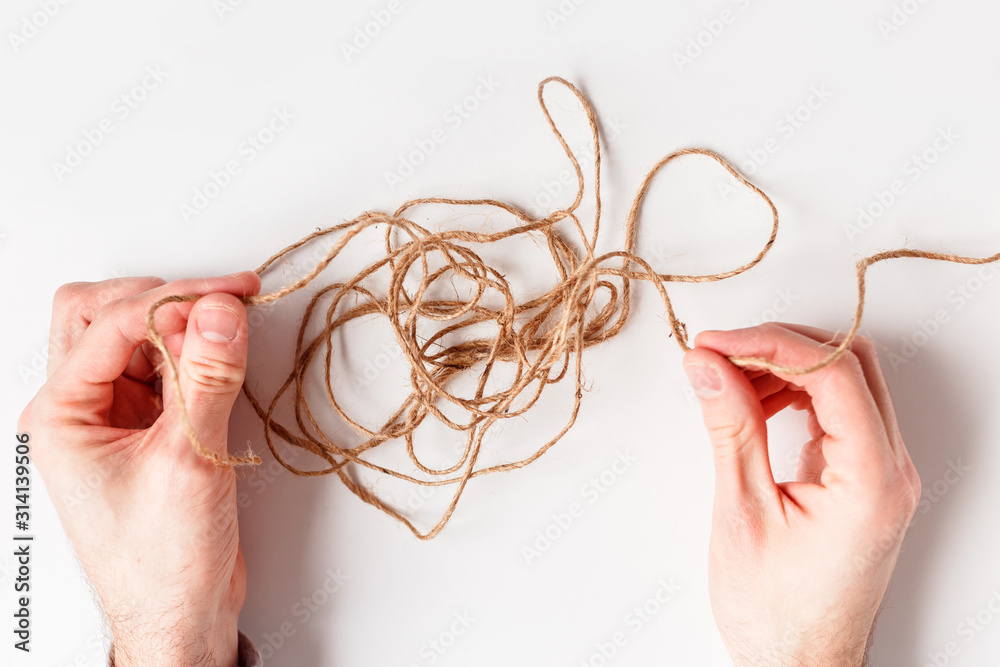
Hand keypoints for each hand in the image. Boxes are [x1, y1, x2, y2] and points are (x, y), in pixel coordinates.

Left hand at [18, 272, 260, 666]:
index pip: (111, 326)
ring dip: (182, 326)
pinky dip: (195, 356)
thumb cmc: (162, 561)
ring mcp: (113, 417)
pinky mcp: (147, 426)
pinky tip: (226, 361)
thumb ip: (206, 378)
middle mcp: (80, 409)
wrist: (181, 614)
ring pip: (135, 337)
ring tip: (232, 334)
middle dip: (164, 300)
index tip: (232, 295)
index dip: (174, 301)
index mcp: (61, 416)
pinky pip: (165, 368)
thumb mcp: (188, 462)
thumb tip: (221, 312)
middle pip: (103, 315)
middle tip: (225, 302)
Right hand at [683, 323, 920, 666]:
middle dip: (780, 346)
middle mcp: (892, 471)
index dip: (771, 344)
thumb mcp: (742, 514)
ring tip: (725, 377)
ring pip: (846, 382)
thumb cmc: (777, 612)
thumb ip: (730, 429)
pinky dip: (795, 394)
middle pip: (851, 364)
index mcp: (871, 482)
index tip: (716, 343)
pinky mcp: (865, 479)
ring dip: (785, 367)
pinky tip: (752, 402)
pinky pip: (838, 412)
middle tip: (718, 351)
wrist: (799, 665)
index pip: (835, 373)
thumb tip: (709, 365)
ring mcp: (883, 474)